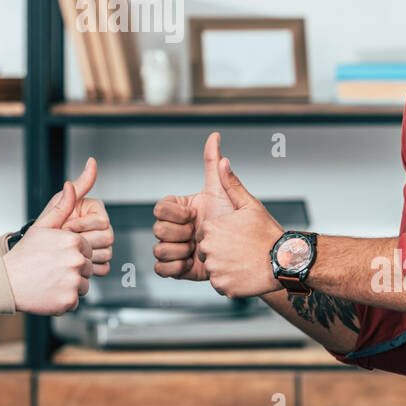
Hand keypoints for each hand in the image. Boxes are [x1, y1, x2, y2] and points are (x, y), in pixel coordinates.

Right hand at [4, 159, 100, 313]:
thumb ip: (62, 206)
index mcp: (73, 241)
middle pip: (87, 268)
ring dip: (70, 285)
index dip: (73, 254)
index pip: (87, 250)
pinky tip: (49, 292)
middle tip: (52, 269)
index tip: (57, 256)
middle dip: (73, 270)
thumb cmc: (24, 255)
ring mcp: (73, 281)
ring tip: (50, 280)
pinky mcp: (69, 300)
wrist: (6, 281)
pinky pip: (75, 301)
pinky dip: (64, 299)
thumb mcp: (42, 226)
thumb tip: (70, 186)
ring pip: (84, 285)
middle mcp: (76, 260)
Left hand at [32, 157, 113, 275]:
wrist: (37, 253)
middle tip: (64, 241)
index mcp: (95, 212)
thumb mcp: (59, 204)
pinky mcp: (100, 263)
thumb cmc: (47, 227)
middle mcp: (102, 228)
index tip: (66, 227)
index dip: (82, 226)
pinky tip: (74, 261)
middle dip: (83, 241)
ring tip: (68, 251)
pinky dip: (89, 268)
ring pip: (107, 253)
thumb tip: (91, 163)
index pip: (103, 221)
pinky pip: (104, 267)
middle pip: (108, 237)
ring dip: (85, 255)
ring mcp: (103, 246)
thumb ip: (79, 185)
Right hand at [151, 131, 232, 279]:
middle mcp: (175, 228)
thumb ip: (214, 164)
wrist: (247, 253)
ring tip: (196, 250)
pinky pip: (161, 269)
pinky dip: (174, 267)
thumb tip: (214, 136)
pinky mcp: (177, 269)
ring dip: (178, 251)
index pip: (160, 207)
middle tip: (197, 234)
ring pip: (158, 250)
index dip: (175, 213)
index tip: (194, 215)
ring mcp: (175, 248)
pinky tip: (191, 263)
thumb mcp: (223, 192)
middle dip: (179, 233)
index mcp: (181, 209)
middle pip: (157, 229)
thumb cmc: (235, 221)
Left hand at [196, 156, 283, 298]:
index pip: (207, 233)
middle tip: (241, 250)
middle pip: (207, 250)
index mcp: (211, 228)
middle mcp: (208, 248)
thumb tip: (223, 162)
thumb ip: (232, 184)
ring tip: (244, 261)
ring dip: (225, 266)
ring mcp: (215, 269)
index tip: (238, 236)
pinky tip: (244, 273)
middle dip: (220, 250)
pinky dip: (230, 281)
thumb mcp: (250, 205)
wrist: (286, 261)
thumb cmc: (268, 234)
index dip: (222, 234)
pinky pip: (220, 283)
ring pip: (213, 267)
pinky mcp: (222, 286)